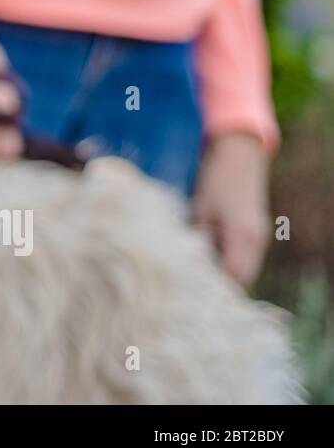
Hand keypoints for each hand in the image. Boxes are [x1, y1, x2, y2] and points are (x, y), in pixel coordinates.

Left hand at [192, 132, 270, 286]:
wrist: (239, 157)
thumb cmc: (215, 180)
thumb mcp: (200, 208)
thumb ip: (198, 237)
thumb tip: (188, 262)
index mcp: (243, 234)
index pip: (233, 275)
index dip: (214, 286)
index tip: (190, 290)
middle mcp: (257, 239)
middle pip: (243, 278)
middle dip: (221, 286)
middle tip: (192, 288)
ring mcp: (260, 237)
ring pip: (246, 270)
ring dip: (227, 276)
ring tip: (199, 275)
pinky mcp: (258, 233)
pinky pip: (247, 259)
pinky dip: (232, 264)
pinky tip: (210, 261)